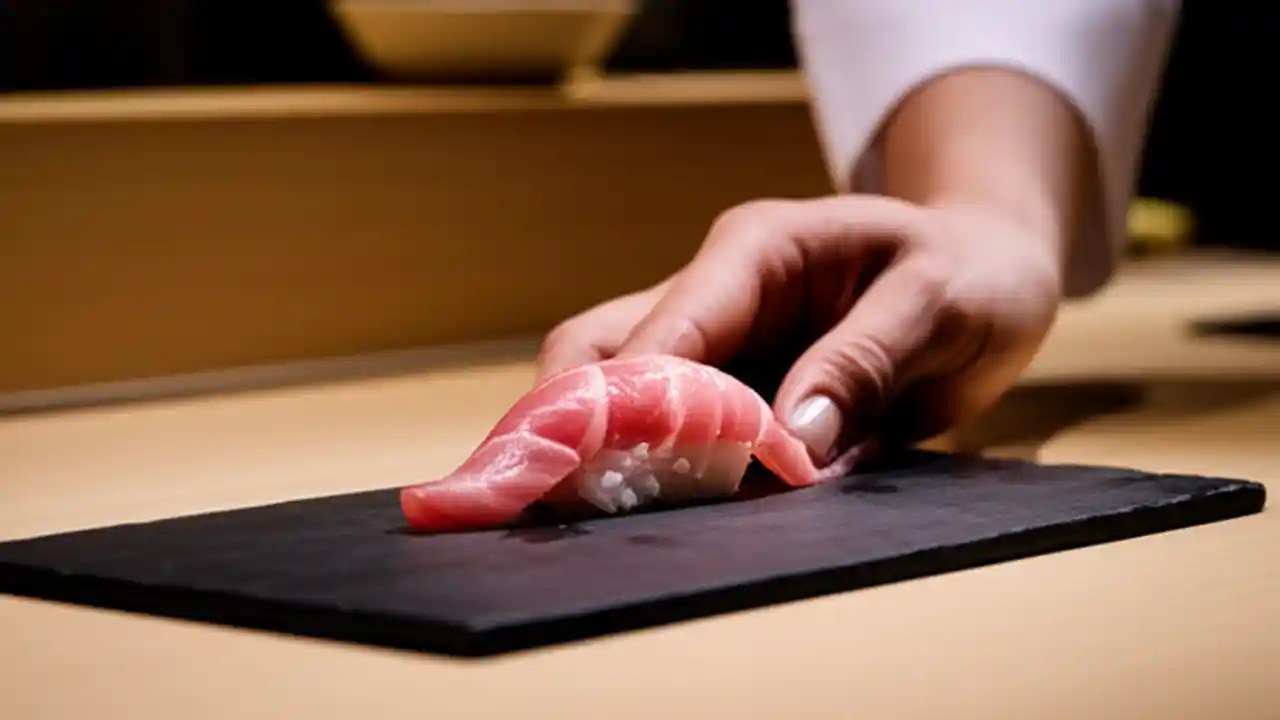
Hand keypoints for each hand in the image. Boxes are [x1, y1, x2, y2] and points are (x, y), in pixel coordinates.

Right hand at [536, 195, 1064, 465]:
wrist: (990, 275)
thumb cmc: (970, 271)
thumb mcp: (937, 302)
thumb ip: (861, 361)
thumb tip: (790, 439)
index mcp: (754, 251)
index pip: (665, 325)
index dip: (632, 400)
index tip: (615, 472)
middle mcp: (715, 293)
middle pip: (598, 351)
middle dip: (574, 424)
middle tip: (575, 506)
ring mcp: (717, 345)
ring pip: (617, 393)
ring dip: (609, 457)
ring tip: (607, 521)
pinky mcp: (733, 391)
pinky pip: (675, 434)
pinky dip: (663, 476)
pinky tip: (665, 516)